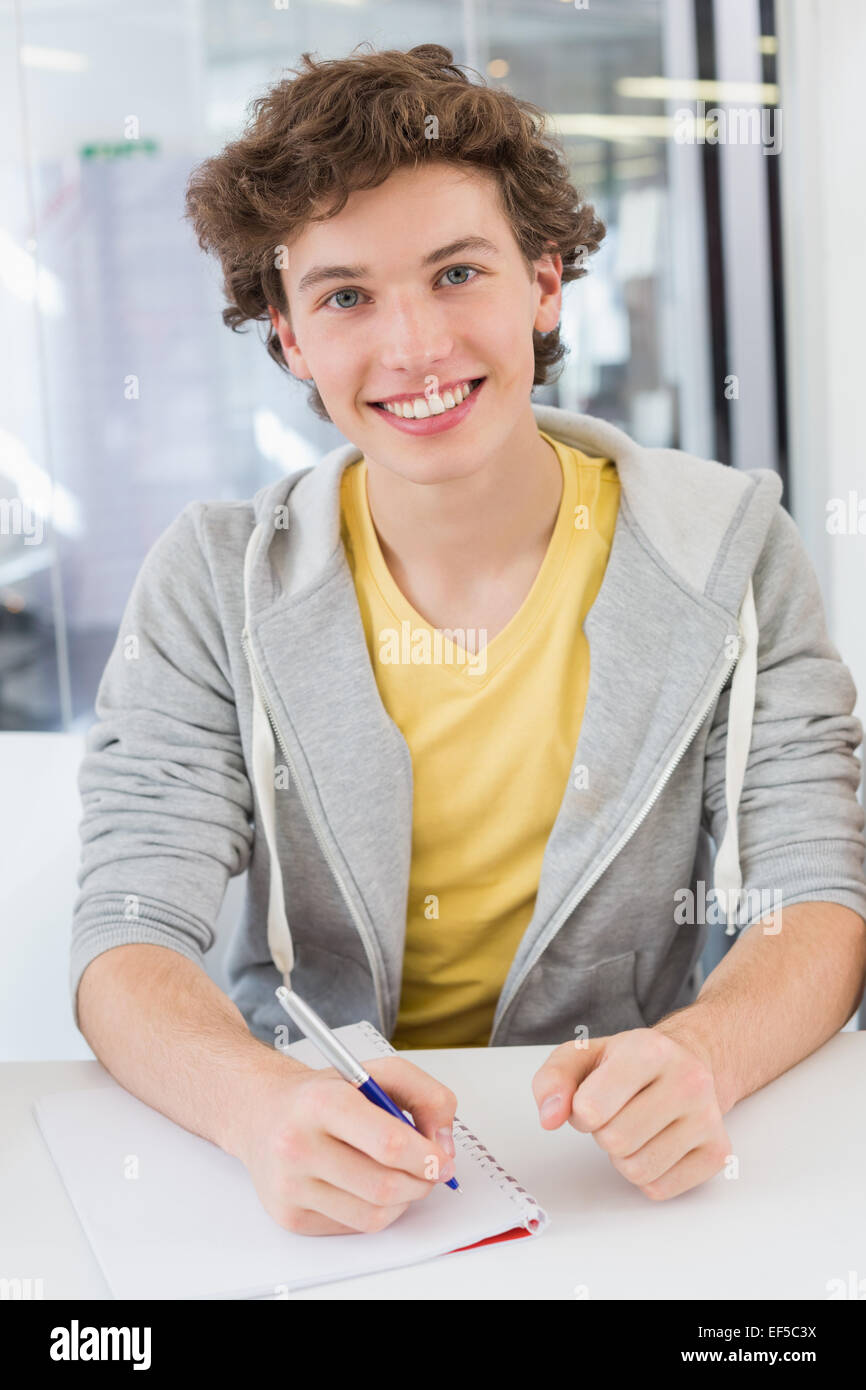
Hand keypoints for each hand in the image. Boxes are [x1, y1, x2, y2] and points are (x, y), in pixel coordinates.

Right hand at [235, 1055, 457, 1234]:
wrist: (262, 1113)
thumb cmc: (322, 1095)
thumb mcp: (375, 1073)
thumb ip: (424, 1095)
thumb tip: (444, 1143)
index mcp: (321, 1102)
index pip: (388, 1143)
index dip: (427, 1157)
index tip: (443, 1159)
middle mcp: (298, 1145)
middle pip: (384, 1186)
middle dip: (421, 1182)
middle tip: (431, 1171)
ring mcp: (291, 1186)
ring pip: (374, 1215)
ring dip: (403, 1200)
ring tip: (402, 1176)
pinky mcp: (290, 1216)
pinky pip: (355, 1227)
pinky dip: (377, 1211)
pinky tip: (370, 1187)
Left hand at [532, 1023, 731, 1200]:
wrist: (688, 1063)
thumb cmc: (630, 1063)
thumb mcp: (583, 1055)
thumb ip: (553, 1080)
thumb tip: (550, 1117)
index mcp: (650, 1049)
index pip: (591, 1109)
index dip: (581, 1111)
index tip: (594, 1096)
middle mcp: (688, 1080)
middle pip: (615, 1142)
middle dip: (603, 1132)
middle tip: (618, 1112)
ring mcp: (708, 1118)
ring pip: (638, 1170)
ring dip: (624, 1156)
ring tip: (636, 1126)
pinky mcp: (718, 1152)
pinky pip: (660, 1189)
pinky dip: (647, 1175)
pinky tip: (656, 1143)